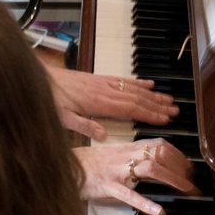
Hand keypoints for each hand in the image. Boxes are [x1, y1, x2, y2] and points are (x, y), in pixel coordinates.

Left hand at [47, 67, 177, 140]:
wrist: (39, 78)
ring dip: (152, 95)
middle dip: (157, 105)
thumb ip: (83, 126)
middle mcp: (105, 91)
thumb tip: (103, 136)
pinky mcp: (98, 79)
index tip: (165, 119)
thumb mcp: (61, 118)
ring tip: (169, 99)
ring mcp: (103, 83)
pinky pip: (123, 81)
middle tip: (175, 110)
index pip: (130, 109)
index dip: (149, 114)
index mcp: (98, 103)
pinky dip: (138, 83)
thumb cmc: (49, 100)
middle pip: (137, 99)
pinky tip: (148, 84)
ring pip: (133, 89)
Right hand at [76, 139, 197, 214]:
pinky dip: (146, 203)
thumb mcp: (114, 155)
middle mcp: (125, 155)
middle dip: (180, 166)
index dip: (178, 154)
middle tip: (193, 182)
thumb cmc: (89, 164)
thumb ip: (133, 156)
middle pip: (160, 153)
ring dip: (172, 178)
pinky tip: (160, 213)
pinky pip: (129, 194)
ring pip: (150, 168)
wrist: (62, 167)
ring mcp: (117, 170)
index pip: (159, 144)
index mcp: (127, 148)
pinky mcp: (107, 186)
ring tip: (187, 190)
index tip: (190, 166)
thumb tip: (155, 161)